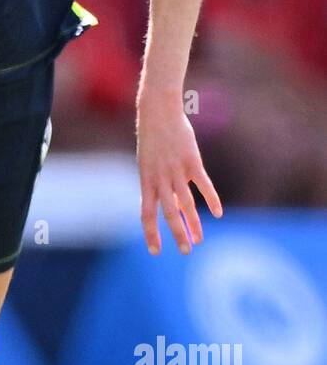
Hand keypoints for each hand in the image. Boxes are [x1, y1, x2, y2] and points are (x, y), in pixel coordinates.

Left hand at [136, 92, 221, 254]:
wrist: (158, 113)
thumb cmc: (153, 140)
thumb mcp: (150, 165)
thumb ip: (161, 187)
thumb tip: (175, 208)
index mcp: (146, 181)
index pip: (146, 214)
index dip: (151, 233)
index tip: (155, 251)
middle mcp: (160, 179)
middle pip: (169, 214)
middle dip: (177, 235)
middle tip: (186, 251)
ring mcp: (176, 171)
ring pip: (186, 203)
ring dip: (194, 223)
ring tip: (199, 240)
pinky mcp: (192, 162)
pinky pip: (203, 184)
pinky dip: (211, 199)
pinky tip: (217, 213)